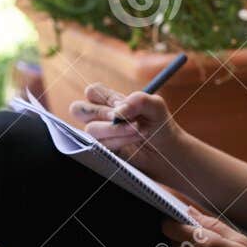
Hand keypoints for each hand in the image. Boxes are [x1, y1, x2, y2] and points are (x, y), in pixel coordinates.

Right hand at [70, 81, 186, 185]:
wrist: (168, 154)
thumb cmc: (161, 126)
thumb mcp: (156, 106)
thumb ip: (138, 100)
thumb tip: (117, 112)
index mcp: (109, 102)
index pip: (92, 92)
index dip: (102, 97)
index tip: (122, 105)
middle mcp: (101, 118)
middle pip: (78, 109)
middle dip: (100, 113)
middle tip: (122, 118)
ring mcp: (100, 136)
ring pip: (90, 129)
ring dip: (115, 130)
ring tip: (138, 131)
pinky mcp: (102, 152)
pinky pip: (98, 146)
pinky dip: (116, 142)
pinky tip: (131, 143)